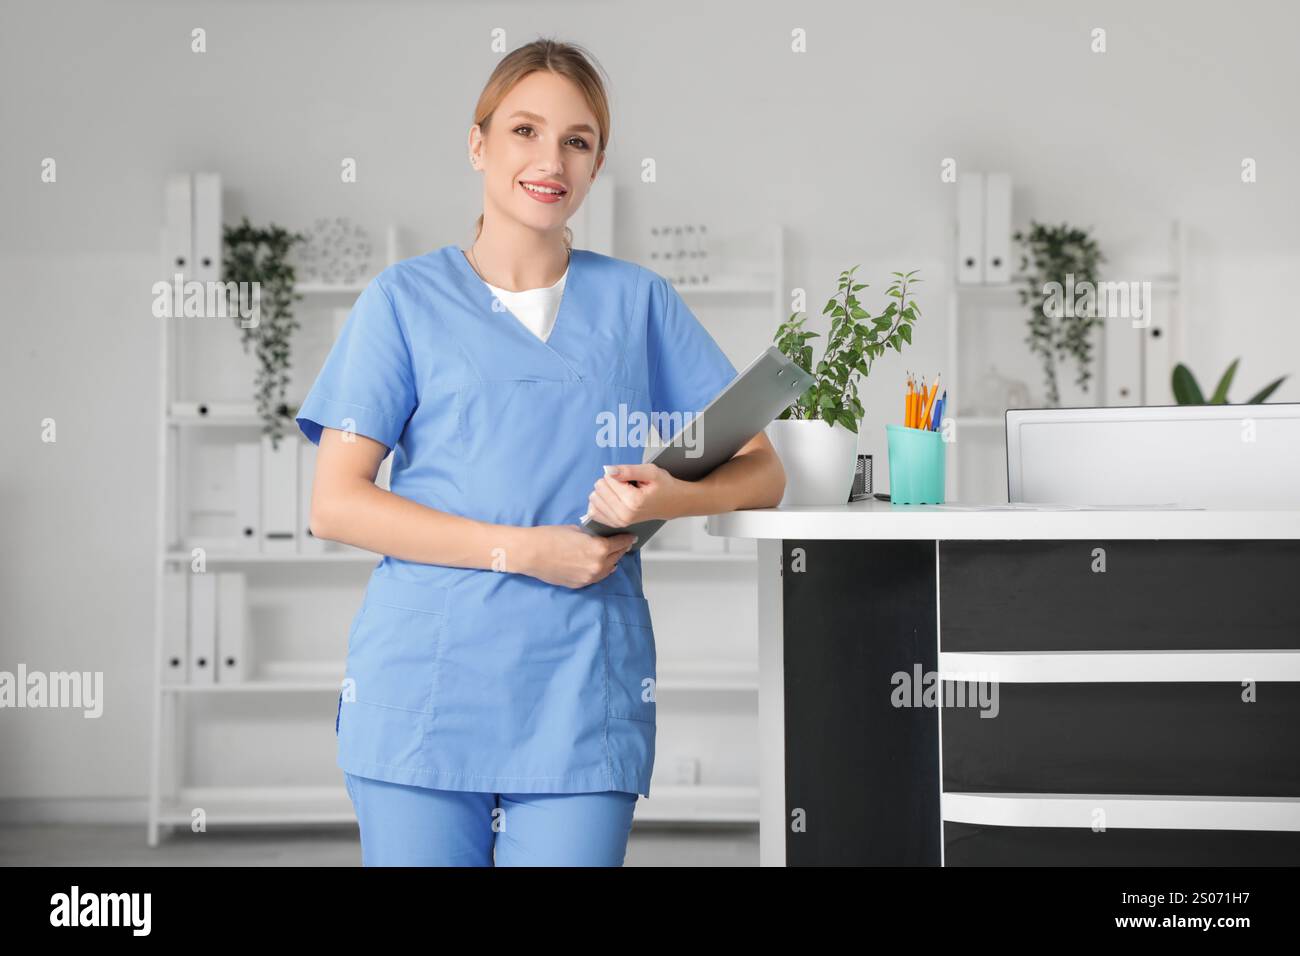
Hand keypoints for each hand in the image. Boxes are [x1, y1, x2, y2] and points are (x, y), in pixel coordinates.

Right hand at [518, 524, 637, 588]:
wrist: (531, 553)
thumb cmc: (550, 537)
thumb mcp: (576, 530)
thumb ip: (592, 536)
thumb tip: (599, 537)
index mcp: (599, 548)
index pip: (621, 543)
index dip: (627, 538)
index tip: (631, 536)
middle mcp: (598, 565)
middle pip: (617, 556)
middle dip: (621, 548)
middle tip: (623, 543)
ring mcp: (589, 577)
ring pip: (609, 569)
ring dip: (612, 560)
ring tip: (612, 553)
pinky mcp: (580, 584)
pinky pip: (597, 577)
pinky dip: (601, 570)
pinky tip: (600, 564)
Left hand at [584, 463, 681, 529]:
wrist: (672, 503)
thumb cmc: (663, 487)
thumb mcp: (650, 471)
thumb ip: (628, 470)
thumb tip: (608, 470)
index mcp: (633, 501)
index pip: (608, 478)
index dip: (618, 474)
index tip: (630, 479)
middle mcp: (624, 514)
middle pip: (599, 488)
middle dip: (610, 482)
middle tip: (626, 485)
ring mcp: (619, 521)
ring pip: (595, 498)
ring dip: (605, 492)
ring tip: (622, 492)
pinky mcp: (615, 524)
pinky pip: (594, 511)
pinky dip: (600, 502)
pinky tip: (612, 499)